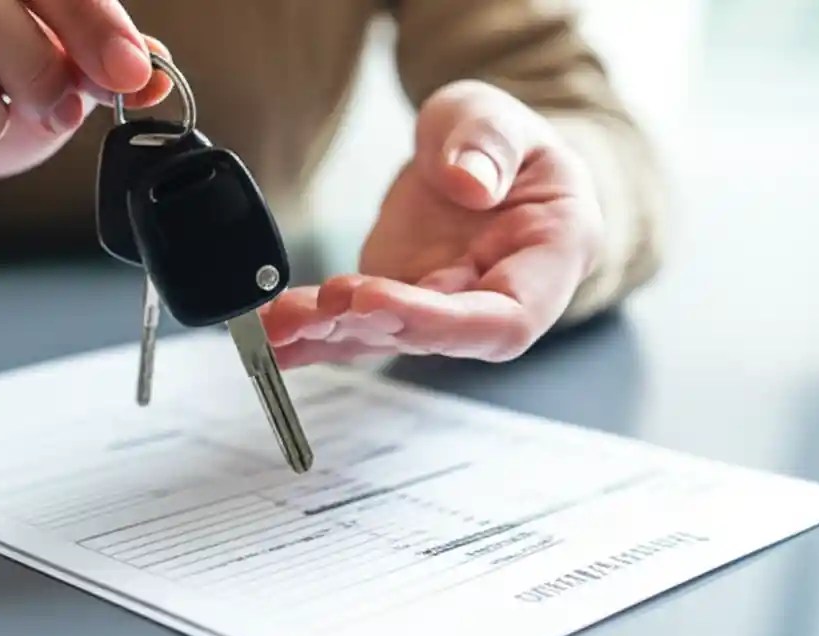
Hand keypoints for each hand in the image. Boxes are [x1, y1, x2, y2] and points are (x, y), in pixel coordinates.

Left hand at [262, 80, 603, 366]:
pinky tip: (271, 334)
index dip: (436, 321)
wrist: (480, 159)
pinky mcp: (394, 304)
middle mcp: (492, 300)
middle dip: (367, 324)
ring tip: (276, 323)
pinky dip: (309, 332)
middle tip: (314, 307)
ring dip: (327, 334)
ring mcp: (438, 307)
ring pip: (384, 336)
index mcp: (547, 262)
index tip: (375, 298)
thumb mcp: (500, 116)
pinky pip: (352, 326)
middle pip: (433, 336)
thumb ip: (489, 141)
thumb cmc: (509, 146)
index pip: (501, 319)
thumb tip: (470, 182)